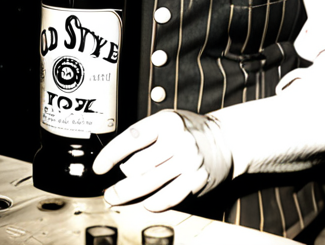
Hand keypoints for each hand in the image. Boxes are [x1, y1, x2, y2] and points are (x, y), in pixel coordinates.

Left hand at [93, 110, 232, 211]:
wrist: (226, 140)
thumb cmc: (189, 130)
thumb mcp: (168, 120)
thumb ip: (146, 134)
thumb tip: (117, 160)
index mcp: (167, 121)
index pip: (132, 137)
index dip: (111, 154)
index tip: (98, 168)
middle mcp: (178, 139)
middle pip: (138, 165)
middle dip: (119, 181)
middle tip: (109, 190)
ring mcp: (188, 160)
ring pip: (149, 183)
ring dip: (128, 194)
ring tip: (116, 198)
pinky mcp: (197, 179)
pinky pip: (169, 196)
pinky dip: (153, 203)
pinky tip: (145, 203)